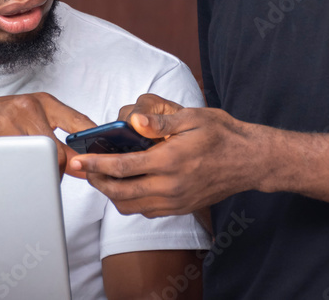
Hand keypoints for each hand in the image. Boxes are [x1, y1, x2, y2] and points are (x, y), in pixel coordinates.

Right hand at [0, 93, 96, 177]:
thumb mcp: (26, 117)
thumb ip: (55, 131)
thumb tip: (83, 159)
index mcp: (42, 101)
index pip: (82, 124)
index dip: (93, 149)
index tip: (96, 165)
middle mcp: (27, 107)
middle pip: (60, 154)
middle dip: (58, 173)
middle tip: (49, 180)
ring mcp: (8, 121)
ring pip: (40, 163)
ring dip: (37, 177)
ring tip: (25, 175)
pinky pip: (16, 168)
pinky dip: (16, 177)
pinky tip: (7, 171)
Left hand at [69, 94, 269, 216]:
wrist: (249, 161)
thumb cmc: (222, 134)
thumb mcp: (192, 117)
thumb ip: (160, 122)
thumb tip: (133, 121)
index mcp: (169, 161)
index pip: (122, 167)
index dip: (95, 165)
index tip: (78, 161)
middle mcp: (170, 186)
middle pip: (119, 192)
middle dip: (95, 182)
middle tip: (81, 170)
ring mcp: (175, 201)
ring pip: (130, 206)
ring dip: (111, 193)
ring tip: (101, 177)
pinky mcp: (179, 209)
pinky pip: (146, 211)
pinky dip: (129, 201)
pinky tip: (127, 185)